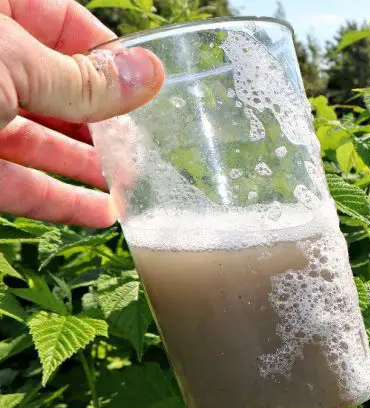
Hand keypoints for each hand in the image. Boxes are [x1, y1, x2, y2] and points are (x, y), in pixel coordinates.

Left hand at [0, 0, 162, 227]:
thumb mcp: (14, 63)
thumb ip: (83, 79)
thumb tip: (148, 75)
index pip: (63, 23)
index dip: (108, 57)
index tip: (145, 90)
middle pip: (53, 88)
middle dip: (100, 122)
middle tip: (142, 145)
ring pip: (36, 139)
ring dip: (84, 166)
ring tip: (130, 185)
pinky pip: (12, 182)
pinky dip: (56, 200)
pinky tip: (99, 214)